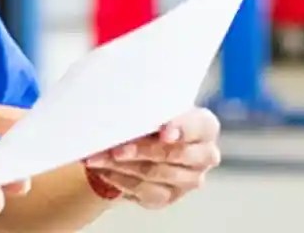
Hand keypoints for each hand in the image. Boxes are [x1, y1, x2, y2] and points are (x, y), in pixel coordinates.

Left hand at [82, 107, 221, 208]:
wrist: (144, 140)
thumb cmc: (152, 118)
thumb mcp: (153, 107)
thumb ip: (149, 110)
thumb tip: (124, 112)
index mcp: (205, 126)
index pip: (197, 127)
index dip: (181, 129)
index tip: (163, 132)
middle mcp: (204, 155)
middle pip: (176, 154)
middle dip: (142, 150)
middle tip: (116, 149)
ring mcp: (189, 179)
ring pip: (156, 173)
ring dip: (123, 166)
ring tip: (99, 158)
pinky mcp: (170, 196)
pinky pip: (145, 191)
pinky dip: (121, 180)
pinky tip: (105, 170)